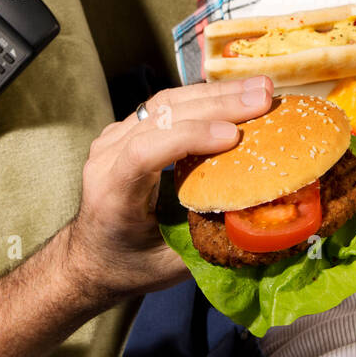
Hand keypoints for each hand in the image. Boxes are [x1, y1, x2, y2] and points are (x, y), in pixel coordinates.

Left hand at [64, 76, 273, 303]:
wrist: (92, 257)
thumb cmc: (130, 265)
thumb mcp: (170, 266)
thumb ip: (209, 242)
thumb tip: (262, 224)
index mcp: (112, 194)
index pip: (144, 152)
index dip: (188, 138)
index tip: (232, 136)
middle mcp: (106, 158)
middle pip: (160, 116)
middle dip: (217, 104)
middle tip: (264, 97)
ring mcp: (114, 138)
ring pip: (166, 102)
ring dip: (217, 94)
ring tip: (261, 90)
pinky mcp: (128, 129)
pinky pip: (166, 105)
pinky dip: (205, 98)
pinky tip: (236, 95)